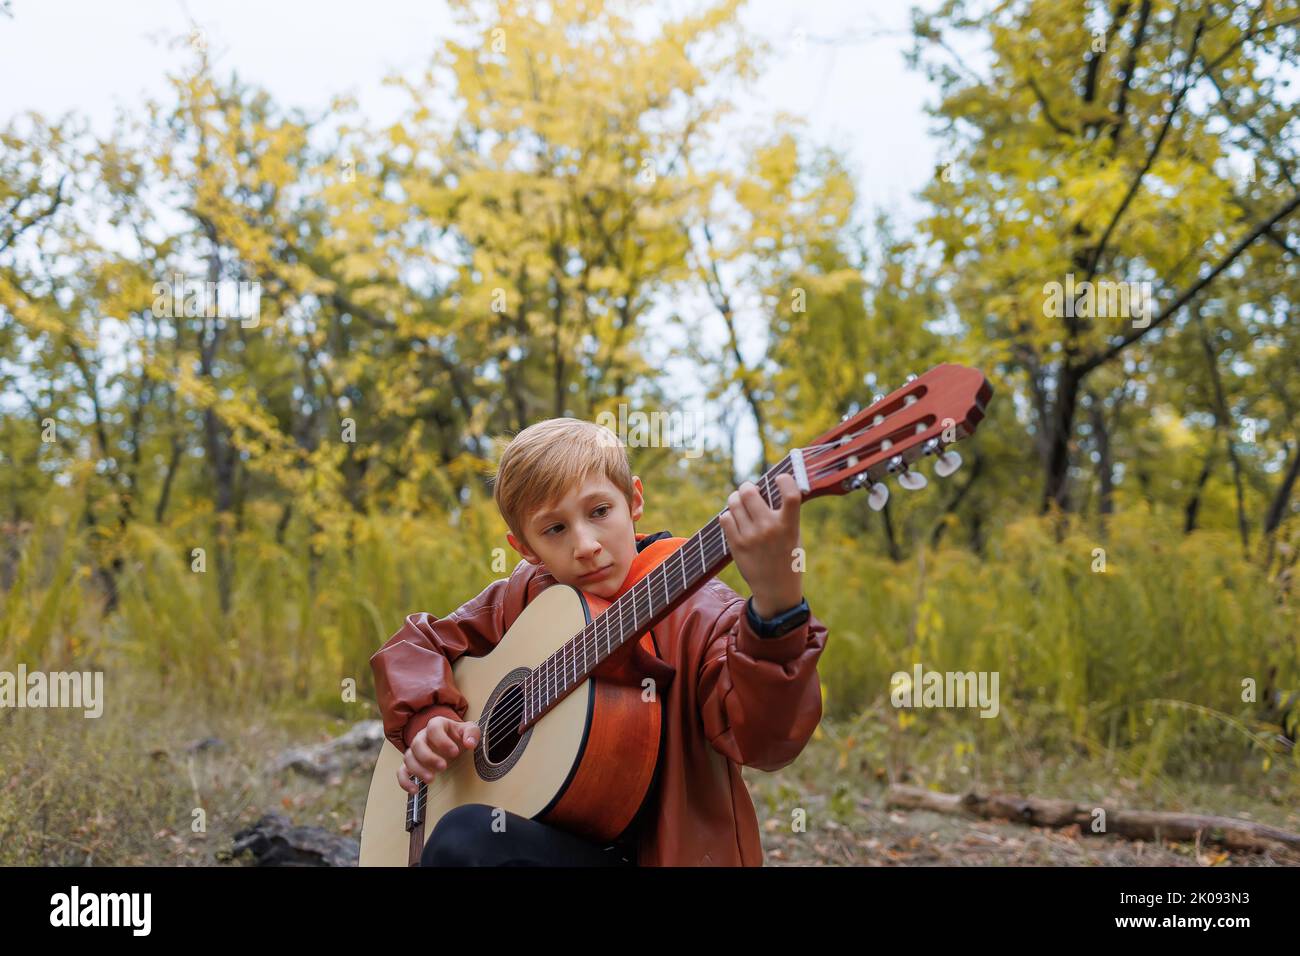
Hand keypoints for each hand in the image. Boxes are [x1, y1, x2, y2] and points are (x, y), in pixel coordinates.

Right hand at [396, 716, 480, 793]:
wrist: (454, 742)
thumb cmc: (461, 735)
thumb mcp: (470, 730)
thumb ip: (472, 733)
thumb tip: (469, 743)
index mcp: (437, 725)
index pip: (433, 728)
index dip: (442, 740)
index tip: (455, 752)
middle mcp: (422, 736)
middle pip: (417, 744)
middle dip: (429, 757)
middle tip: (443, 767)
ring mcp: (415, 750)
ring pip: (408, 758)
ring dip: (417, 769)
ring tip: (431, 779)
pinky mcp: (412, 764)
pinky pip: (402, 771)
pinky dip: (405, 781)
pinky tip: (415, 790)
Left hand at [719, 473, 803, 618]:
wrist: (776, 590)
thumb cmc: (787, 557)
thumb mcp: (793, 536)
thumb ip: (783, 514)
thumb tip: (765, 487)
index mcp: (789, 526)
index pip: (791, 495)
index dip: (785, 480)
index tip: (779, 478)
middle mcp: (769, 529)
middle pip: (749, 492)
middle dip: (747, 487)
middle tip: (749, 490)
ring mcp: (751, 537)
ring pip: (734, 503)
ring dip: (735, 499)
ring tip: (739, 502)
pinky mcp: (736, 545)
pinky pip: (725, 518)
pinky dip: (728, 515)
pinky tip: (734, 519)